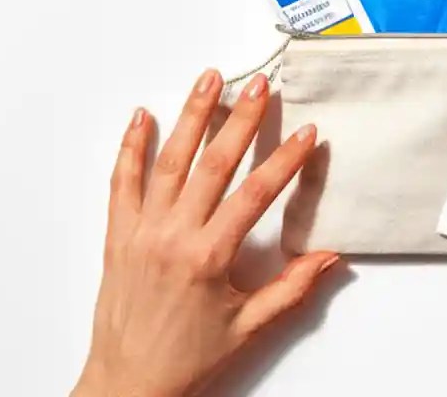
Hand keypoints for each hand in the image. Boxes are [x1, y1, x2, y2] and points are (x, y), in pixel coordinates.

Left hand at [73, 70, 339, 396]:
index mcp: (208, 257)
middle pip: (213, 163)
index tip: (306, 135)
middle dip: (241, 119)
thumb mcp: (249, 328)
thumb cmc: (186, 359)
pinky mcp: (117, 235)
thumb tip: (329, 259)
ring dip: (190, 116)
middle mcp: (172, 236)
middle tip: (260, 86)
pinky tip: (142, 117)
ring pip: (168, 161)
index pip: (255, 194)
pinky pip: (122, 181)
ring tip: (208, 80)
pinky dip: (131, 147)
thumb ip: (291, 289)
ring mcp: (141, 231)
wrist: (128, 384)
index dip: (285, 161)